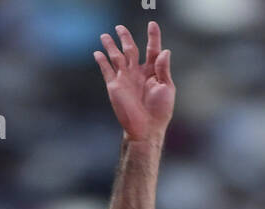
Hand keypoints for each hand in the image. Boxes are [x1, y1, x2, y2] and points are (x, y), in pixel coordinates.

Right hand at [94, 22, 174, 143]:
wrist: (146, 129)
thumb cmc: (160, 111)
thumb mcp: (167, 88)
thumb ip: (163, 69)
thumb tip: (165, 51)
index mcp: (152, 72)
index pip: (152, 50)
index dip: (153, 37)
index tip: (152, 24)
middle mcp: (137, 73)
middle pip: (131, 49)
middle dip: (125, 37)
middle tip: (120, 27)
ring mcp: (125, 78)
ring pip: (116, 56)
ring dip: (110, 46)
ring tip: (105, 35)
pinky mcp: (115, 86)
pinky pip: (107, 70)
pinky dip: (102, 61)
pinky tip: (98, 53)